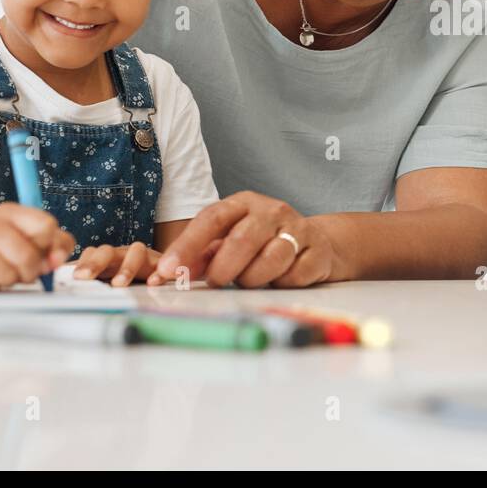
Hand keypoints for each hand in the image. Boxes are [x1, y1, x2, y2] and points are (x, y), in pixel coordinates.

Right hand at [0, 202, 74, 292]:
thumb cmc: (6, 245)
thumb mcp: (34, 235)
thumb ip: (58, 244)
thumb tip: (57, 260)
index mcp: (10, 212)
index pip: (46, 226)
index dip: (49, 244)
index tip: (41, 247)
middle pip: (27, 256)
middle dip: (32, 270)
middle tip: (24, 268)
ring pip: (8, 276)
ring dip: (11, 280)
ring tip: (3, 270)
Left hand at [72, 242, 163, 286]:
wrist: (171, 267)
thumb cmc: (133, 276)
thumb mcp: (110, 278)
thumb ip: (90, 280)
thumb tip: (62, 283)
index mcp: (109, 259)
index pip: (92, 253)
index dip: (83, 262)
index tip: (75, 277)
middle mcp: (125, 255)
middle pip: (108, 251)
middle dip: (95, 263)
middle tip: (84, 277)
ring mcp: (146, 258)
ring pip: (136, 252)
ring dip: (126, 267)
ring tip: (118, 283)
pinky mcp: (165, 267)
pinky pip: (165, 265)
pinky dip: (160, 272)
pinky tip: (153, 282)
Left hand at [151, 192, 346, 287]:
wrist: (315, 243)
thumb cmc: (263, 244)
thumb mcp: (229, 241)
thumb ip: (200, 256)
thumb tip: (167, 273)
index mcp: (244, 204)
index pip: (212, 218)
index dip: (187, 245)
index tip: (168, 270)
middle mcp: (272, 211)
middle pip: (242, 239)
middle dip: (224, 268)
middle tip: (217, 282)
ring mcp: (299, 229)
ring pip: (272, 259)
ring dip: (254, 278)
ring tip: (251, 279)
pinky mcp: (318, 250)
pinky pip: (296, 275)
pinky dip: (282, 283)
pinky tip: (280, 278)